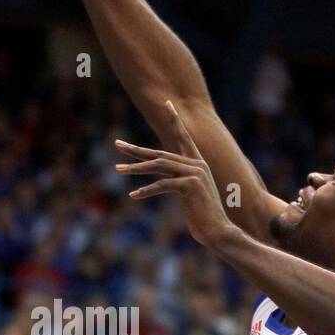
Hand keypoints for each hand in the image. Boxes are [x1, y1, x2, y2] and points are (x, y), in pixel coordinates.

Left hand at [115, 101, 235, 248]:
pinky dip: (146, 190)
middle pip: (160, 153)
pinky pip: (162, 184)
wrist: (217, 231)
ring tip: (117, 169)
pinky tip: (133, 195)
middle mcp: (197, 164)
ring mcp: (194, 173)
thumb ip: (178, 180)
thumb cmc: (202, 215)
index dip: (175, 120)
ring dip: (136, 168)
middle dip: (136, 149)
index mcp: (197, 163)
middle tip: (117, 144)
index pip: (183, 136)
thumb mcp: (189, 194)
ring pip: (158, 165)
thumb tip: (162, 175)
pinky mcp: (190, 185)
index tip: (167, 103)